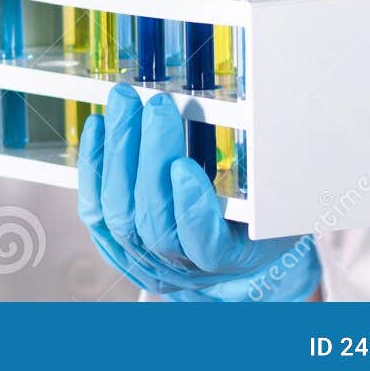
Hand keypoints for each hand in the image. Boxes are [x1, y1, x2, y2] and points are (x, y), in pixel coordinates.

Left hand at [77, 86, 319, 300]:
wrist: (228, 263)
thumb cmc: (254, 221)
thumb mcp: (275, 200)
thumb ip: (271, 174)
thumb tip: (272, 122)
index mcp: (230, 259)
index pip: (206, 245)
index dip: (192, 207)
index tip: (184, 166)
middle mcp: (182, 268)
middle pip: (154, 223)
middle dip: (151, 157)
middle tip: (158, 107)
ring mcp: (142, 259)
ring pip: (118, 213)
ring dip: (120, 151)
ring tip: (127, 103)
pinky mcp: (113, 243)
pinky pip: (94, 209)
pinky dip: (94, 165)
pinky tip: (100, 125)